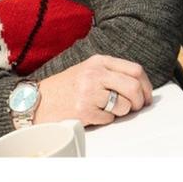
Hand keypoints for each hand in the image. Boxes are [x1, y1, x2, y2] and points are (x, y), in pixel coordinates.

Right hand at [34, 54, 151, 126]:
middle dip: (140, 101)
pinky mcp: (84, 110)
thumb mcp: (88, 71)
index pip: (135, 70)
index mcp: (98, 61)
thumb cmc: (64, 88)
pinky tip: (93, 114)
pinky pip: (109, 118)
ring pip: (124, 105)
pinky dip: (105, 119)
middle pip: (133, 87)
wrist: (35, 101)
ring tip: (107, 109)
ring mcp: (89, 92)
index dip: (146, 85)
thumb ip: (112, 74)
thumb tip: (141, 87)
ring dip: (121, 112)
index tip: (147, 96)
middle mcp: (94, 74)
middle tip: (136, 107)